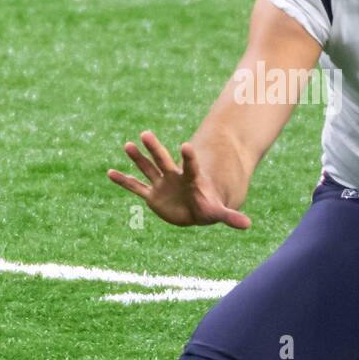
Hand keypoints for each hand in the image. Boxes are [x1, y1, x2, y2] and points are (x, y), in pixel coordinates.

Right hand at [107, 130, 251, 229]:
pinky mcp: (152, 196)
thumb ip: (230, 216)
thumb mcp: (219, 213)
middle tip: (145, 133)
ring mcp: (162, 184)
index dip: (188, 157)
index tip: (185, 145)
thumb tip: (248, 225)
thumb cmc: (208, 207)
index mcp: (191, 180)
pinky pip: (135, 187)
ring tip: (128, 145)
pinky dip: (123, 181)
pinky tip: (110, 172)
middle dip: (155, 149)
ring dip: (138, 158)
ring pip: (148, 169)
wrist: (196, 208)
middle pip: (163, 161)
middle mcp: (174, 178)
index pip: (190, 166)